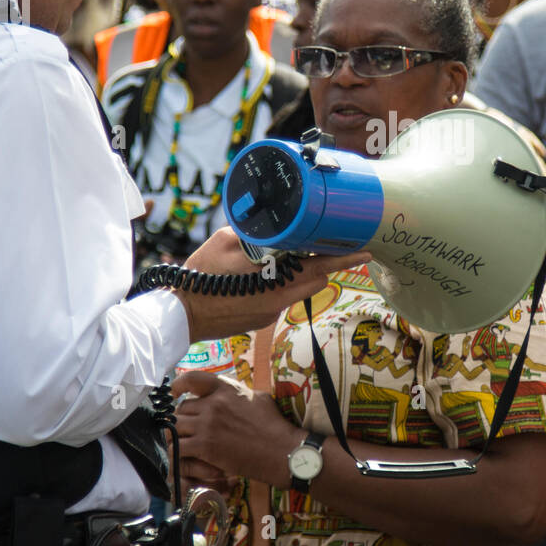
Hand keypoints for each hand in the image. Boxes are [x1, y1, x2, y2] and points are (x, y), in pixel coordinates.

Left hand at [169, 370, 300, 488]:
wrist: (280, 450)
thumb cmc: (273, 424)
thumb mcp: (257, 397)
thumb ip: (236, 394)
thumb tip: (227, 394)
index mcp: (226, 389)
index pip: (192, 379)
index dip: (177, 385)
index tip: (174, 393)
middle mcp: (214, 404)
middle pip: (182, 408)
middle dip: (182, 418)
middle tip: (188, 429)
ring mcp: (208, 425)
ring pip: (175, 427)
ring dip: (176, 435)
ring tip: (182, 442)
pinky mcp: (205, 446)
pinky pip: (178, 447)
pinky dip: (176, 453)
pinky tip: (181, 457)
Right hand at [172, 227, 369, 340]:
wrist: (180, 316)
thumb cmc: (200, 277)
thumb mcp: (225, 242)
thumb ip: (253, 234)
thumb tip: (269, 224)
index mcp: (276, 281)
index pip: (320, 267)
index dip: (344, 259)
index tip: (366, 252)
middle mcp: (279, 301)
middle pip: (314, 280)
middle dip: (322, 263)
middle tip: (325, 244)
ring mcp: (270, 313)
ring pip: (298, 290)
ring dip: (299, 273)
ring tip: (286, 257)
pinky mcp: (261, 321)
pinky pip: (280, 298)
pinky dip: (279, 285)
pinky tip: (258, 276)